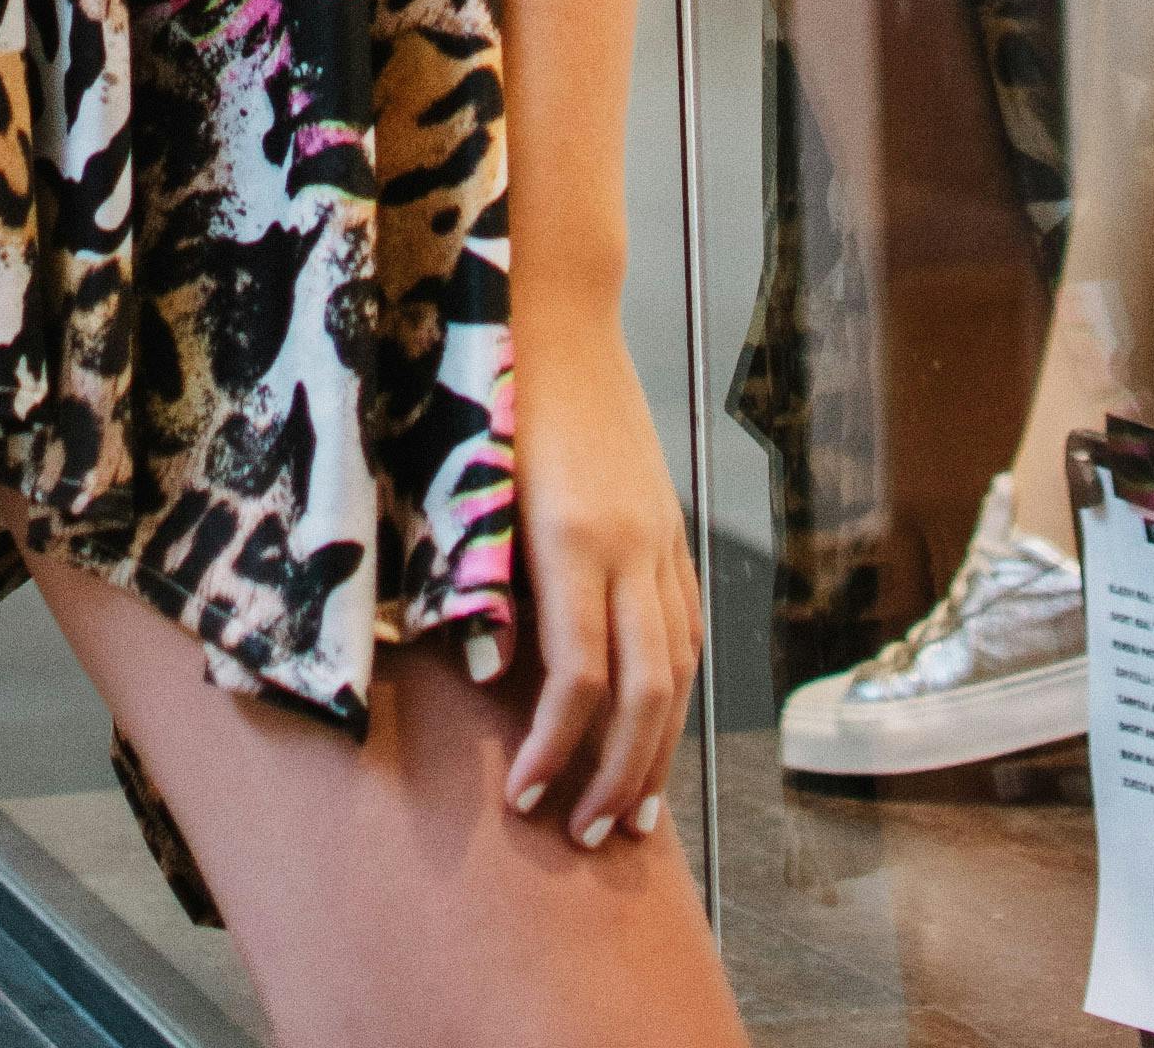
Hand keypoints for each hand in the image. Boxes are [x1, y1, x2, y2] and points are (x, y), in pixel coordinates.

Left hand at [502, 300, 704, 849]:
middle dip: (618, 776)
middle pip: (647, 691)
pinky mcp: (668, 529)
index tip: (527, 800)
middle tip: (589, 840)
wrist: (557, 314)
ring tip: (632, 816)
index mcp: (572, 537)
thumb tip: (487, 674)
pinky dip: (674, 694)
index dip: (556, 749)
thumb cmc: (493, 395)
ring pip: (678, 667)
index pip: (580, 678)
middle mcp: (630, 544)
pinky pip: (684, 630)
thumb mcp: (469, 484)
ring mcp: (659, 536)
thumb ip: (479, 578)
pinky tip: (654, 733)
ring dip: (658, 751)